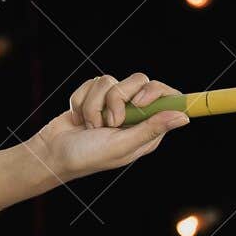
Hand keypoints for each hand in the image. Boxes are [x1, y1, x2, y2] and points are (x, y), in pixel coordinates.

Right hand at [30, 72, 189, 181]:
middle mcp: (134, 114)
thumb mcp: (122, 145)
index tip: (139, 100)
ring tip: (90, 125)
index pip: (167, 97)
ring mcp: (114, 104)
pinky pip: (92, 82)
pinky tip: (79, 118)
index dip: (157, 92)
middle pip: (139, 81)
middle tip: (111, 121)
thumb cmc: (88, 155)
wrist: (52, 153)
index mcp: (148, 129)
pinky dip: (82, 100)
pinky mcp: (95, 97)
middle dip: (118, 97)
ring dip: (95, 104)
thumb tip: (184, 117)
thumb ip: (152, 128)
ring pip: (111, 80)